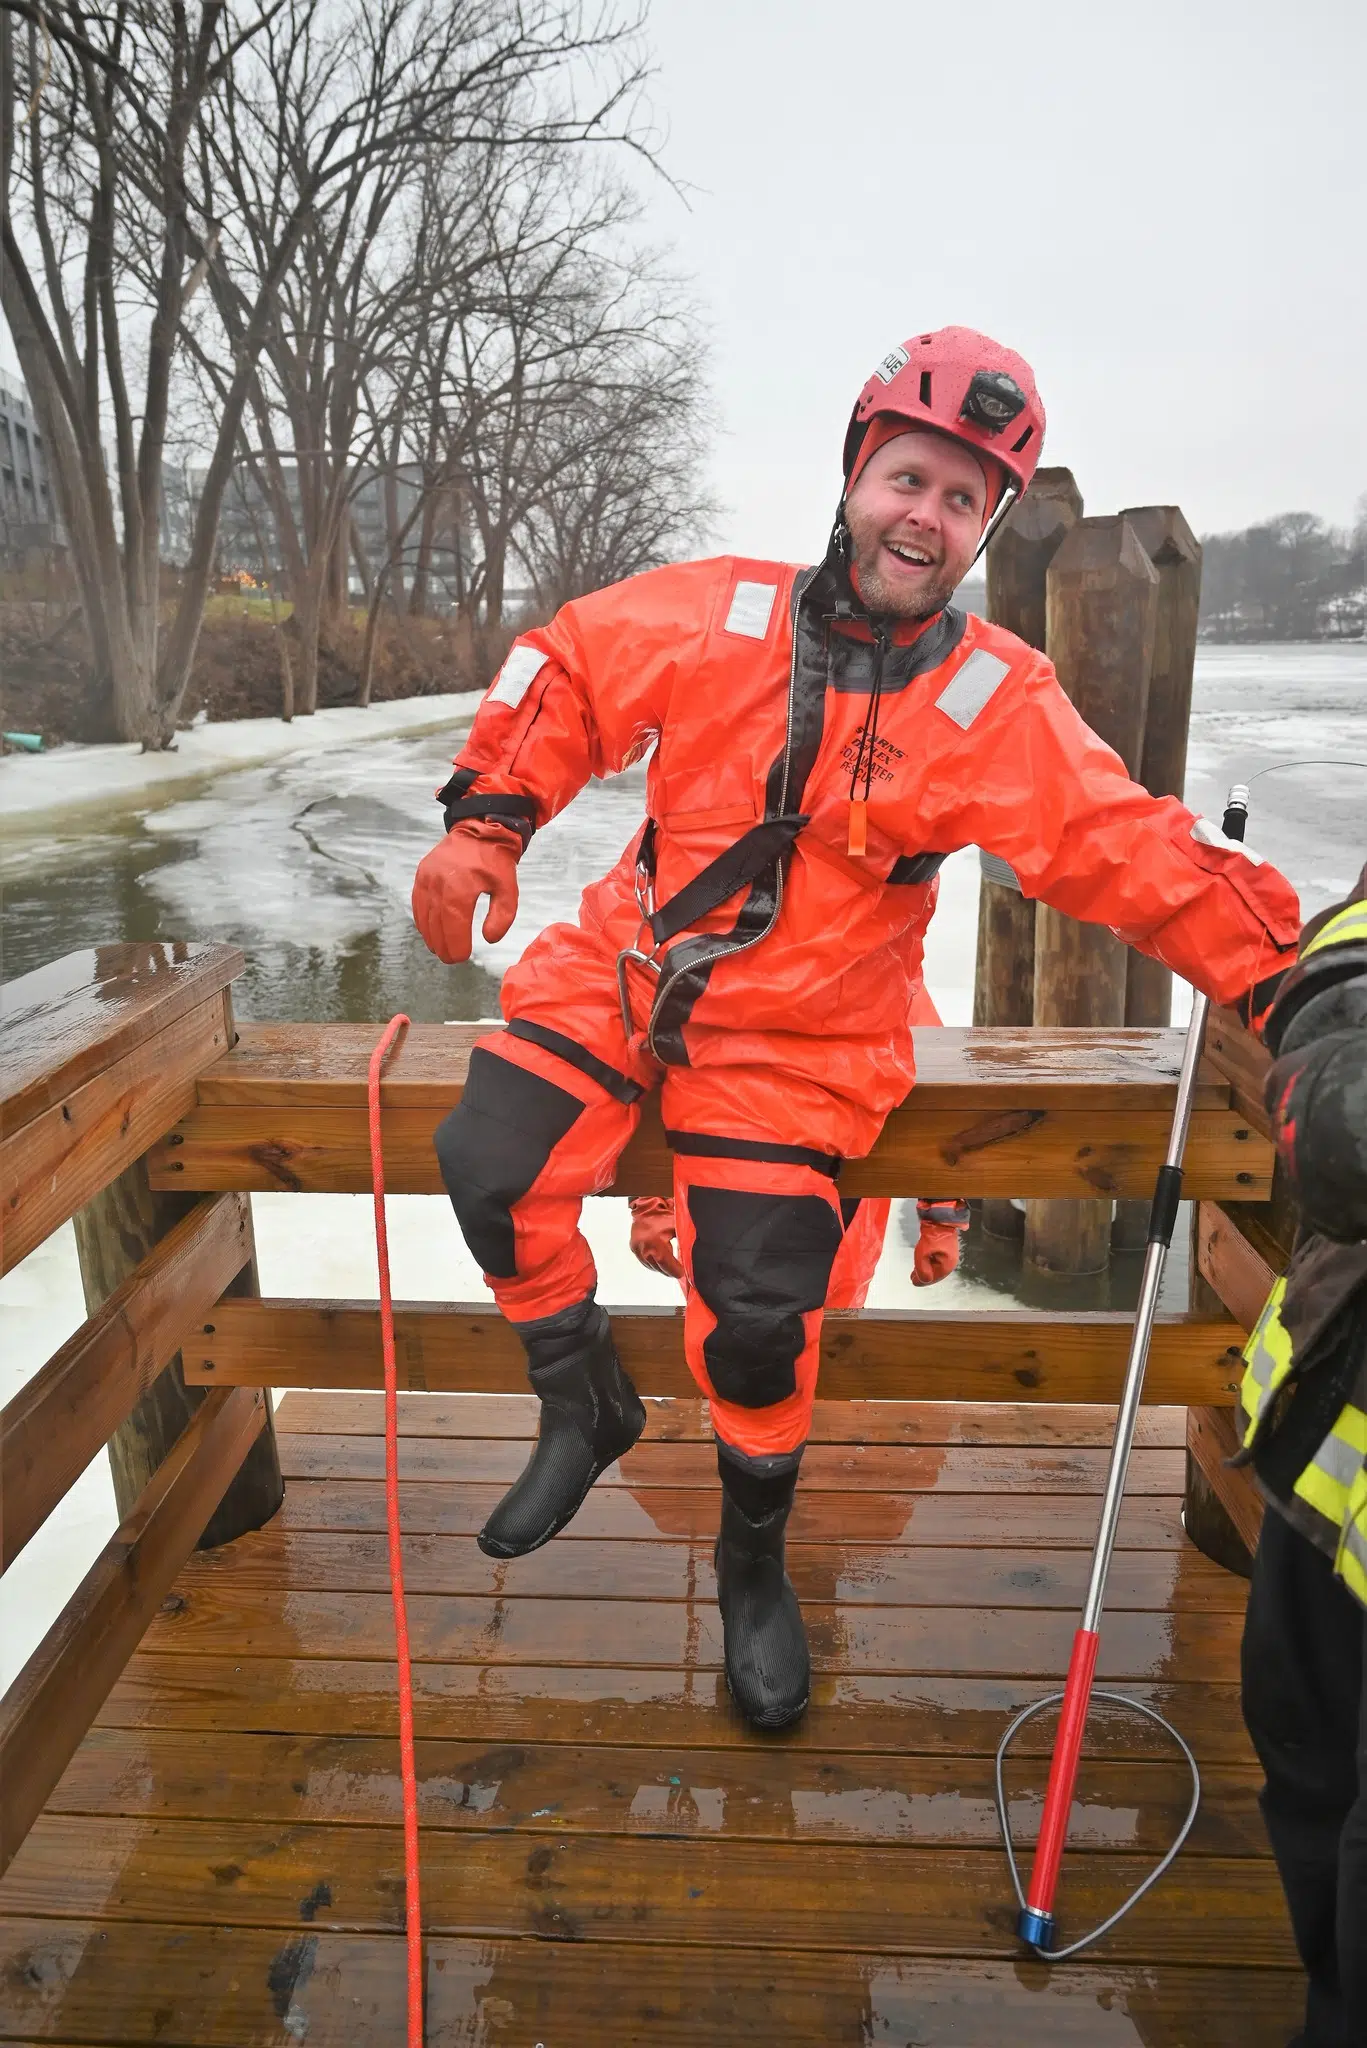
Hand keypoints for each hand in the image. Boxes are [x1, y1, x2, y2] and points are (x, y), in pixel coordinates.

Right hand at [411, 820, 520, 963]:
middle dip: (443, 944)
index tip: (461, 957)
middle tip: (450, 958)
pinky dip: (422, 920)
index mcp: (461, 886)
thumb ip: (502, 917)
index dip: (456, 944)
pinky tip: (429, 932)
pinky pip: (418, 903)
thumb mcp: (508, 889)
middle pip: (437, 923)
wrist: (480, 829)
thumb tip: (489, 939)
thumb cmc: (496, 862)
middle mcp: (439, 882)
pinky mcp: (422, 874)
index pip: (454, 924)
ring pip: (425, 915)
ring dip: (431, 935)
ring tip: (439, 949)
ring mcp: (427, 877)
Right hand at [629, 1196, 684, 1279]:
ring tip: (670, 1267)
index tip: (682, 1274)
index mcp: (655, 1244)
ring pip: (651, 1266)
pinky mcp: (634, 1248)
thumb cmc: (662, 1214)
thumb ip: (684, 1240)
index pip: (666, 1264)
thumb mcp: (677, 1227)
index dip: (675, 1271)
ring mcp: (637, 1249)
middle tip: (678, 1272)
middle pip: (658, 1267)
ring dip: (661, 1268)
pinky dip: (652, 1263)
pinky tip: (660, 1261)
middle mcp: (644, 1248)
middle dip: (669, 1271)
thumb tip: (692, 1254)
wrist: (646, 1206)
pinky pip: (644, 1261)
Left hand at [912, 1202, 967, 1286]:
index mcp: (947, 1265)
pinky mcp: (946, 1248)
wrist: (939, 1217)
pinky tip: (923, 1262)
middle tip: (914, 1278)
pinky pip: (937, 1259)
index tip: (914, 1281)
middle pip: (936, 1273)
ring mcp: (949, 1254)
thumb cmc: (933, 1233)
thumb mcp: (922, 1253)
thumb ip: (922, 1268)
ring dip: (926, 1268)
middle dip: (924, 1276)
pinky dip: (929, 1262)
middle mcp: (950, 1261)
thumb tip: (923, 1280)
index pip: (934, 1277)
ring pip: (936, 1266)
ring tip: (916, 1271)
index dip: (923, 1280)